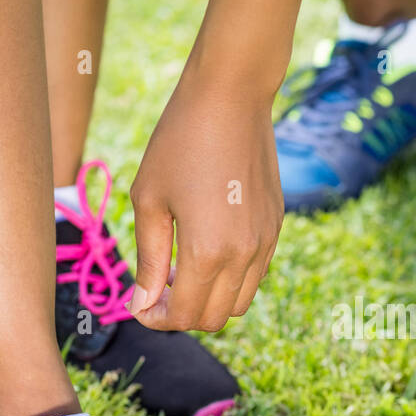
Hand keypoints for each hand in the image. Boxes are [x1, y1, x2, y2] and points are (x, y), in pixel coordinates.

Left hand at [127, 66, 282, 331]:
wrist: (232, 97)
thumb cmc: (180, 141)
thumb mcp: (150, 200)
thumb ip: (148, 259)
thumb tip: (142, 305)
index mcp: (207, 251)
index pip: (185, 314)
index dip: (157, 318)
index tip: (139, 304)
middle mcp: (244, 255)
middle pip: (214, 318)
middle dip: (182, 313)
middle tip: (157, 289)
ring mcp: (266, 243)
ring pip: (239, 302)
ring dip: (209, 299)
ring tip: (180, 271)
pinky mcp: (276, 228)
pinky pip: (255, 275)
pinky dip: (230, 279)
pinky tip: (206, 250)